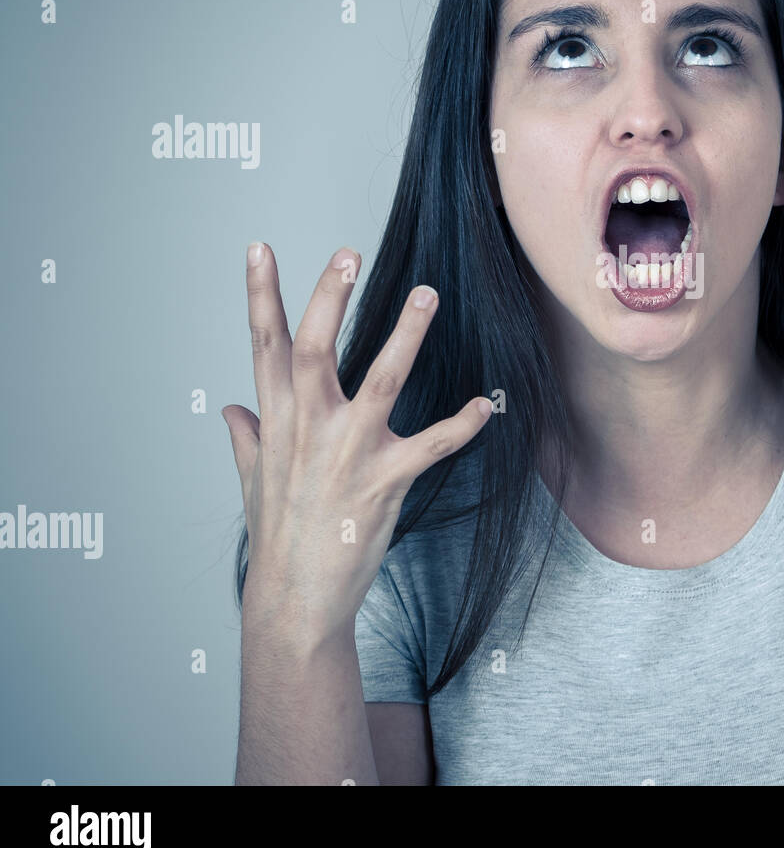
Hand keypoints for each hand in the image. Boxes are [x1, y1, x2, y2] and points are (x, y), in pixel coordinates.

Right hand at [222, 243, 491, 642]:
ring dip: (405, 336)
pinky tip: (487, 403)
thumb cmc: (280, 536)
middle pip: (314, 350)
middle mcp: (309, 430)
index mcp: (278, 420)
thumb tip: (231, 409)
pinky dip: (462, 424)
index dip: (260, 294)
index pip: (264, 345)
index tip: (260, 247)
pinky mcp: (383, 483)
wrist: (295, 600)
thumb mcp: (254, 481)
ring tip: (427, 293)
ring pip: (379, 382)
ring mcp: (347, 455)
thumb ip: (246, 438)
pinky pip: (431, 446)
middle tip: (348, 253)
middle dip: (329, 299)